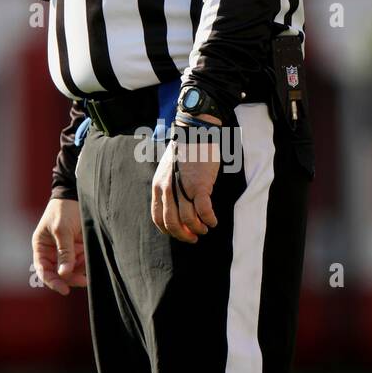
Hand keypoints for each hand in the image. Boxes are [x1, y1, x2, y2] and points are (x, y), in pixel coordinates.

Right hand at [31, 198, 87, 294]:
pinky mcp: (79, 249)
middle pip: (59, 273)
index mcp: (41, 247)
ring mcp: (66, 251)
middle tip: (84, 281)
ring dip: (81, 273)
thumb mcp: (62, 230)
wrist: (77, 194)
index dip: (52, 282)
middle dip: (70, 278)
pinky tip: (93, 265)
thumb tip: (64, 274)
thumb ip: (64, 252)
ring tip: (90, 271)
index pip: (44, 270)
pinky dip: (87, 266)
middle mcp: (53, 252)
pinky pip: (82, 263)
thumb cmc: (63, 210)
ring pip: (72, 270)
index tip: (64, 290)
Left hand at [151, 118, 220, 241]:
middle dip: (183, 235)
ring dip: (198, 229)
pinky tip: (213, 222)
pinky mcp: (200, 185)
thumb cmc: (186, 151)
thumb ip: (168, 187)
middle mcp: (167, 189)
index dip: (168, 230)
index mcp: (158, 186)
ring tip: (205, 229)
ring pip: (188, 219)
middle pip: (172, 222)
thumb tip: (176, 206)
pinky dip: (209, 220)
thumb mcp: (168, 170)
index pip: (158, 217)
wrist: (195, 134)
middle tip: (193, 238)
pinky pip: (203, 210)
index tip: (179, 233)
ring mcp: (183, 188)